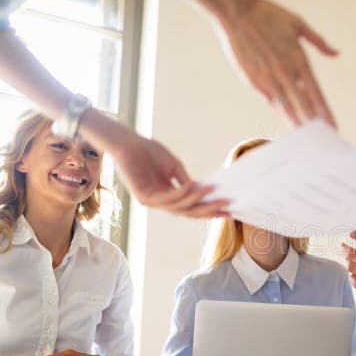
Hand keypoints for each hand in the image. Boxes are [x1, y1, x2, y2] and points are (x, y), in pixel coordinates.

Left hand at [110, 135, 229, 217]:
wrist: (128, 143)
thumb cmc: (149, 151)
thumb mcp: (174, 167)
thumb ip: (186, 180)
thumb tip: (203, 191)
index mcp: (167, 195)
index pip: (191, 207)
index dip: (209, 208)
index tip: (228, 208)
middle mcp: (160, 201)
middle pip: (188, 211)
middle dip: (208, 210)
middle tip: (227, 209)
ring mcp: (151, 201)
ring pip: (180, 207)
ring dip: (198, 201)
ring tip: (214, 193)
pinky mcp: (143, 197)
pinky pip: (168, 199)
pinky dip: (183, 194)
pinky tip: (194, 187)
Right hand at [220, 0, 337, 127]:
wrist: (236, 12)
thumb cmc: (268, 15)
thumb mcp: (298, 24)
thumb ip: (319, 42)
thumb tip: (337, 53)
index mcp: (298, 59)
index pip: (316, 93)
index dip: (325, 112)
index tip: (333, 127)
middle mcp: (285, 72)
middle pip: (303, 105)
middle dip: (314, 124)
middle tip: (323, 140)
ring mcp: (268, 78)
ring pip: (286, 107)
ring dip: (297, 123)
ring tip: (307, 138)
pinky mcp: (253, 81)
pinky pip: (270, 101)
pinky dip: (280, 111)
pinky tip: (288, 120)